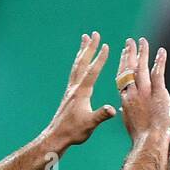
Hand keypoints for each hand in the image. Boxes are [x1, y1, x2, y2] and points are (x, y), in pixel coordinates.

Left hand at [45, 32, 116, 148]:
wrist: (57, 136)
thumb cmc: (74, 131)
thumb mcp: (90, 124)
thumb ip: (101, 115)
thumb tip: (112, 109)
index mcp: (82, 92)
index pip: (92, 72)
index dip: (99, 59)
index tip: (106, 45)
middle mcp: (74, 87)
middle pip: (82, 63)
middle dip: (89, 48)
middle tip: (94, 34)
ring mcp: (71, 89)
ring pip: (77, 65)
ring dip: (82, 51)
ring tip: (85, 39)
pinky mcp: (69, 93)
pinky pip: (74, 72)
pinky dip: (78, 62)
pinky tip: (80, 61)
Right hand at [115, 37, 169, 143]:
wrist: (150, 141)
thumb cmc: (141, 137)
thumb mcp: (129, 123)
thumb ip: (126, 111)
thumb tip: (122, 108)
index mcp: (125, 99)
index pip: (122, 77)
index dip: (122, 64)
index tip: (122, 54)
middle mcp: (133, 92)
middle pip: (129, 68)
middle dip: (129, 53)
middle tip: (130, 42)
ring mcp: (145, 92)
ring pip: (142, 67)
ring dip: (142, 53)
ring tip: (143, 42)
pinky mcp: (158, 93)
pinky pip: (158, 73)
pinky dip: (160, 61)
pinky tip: (161, 52)